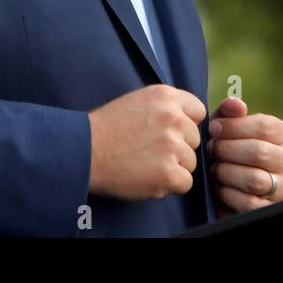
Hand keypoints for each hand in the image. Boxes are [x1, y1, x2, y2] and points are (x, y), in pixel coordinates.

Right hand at [87, 84, 206, 200]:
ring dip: (174, 167)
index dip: (186, 125)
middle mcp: (174, 118)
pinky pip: (185, 183)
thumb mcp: (138, 101)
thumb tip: (188, 122)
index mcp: (166, 96)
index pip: (198, 111)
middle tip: (151, 152)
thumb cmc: (106, 128)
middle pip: (195, 139)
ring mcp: (172, 145)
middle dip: (179, 148)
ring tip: (146, 165)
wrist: (84, 151)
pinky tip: (149, 178)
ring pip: (190, 162)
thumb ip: (165, 107)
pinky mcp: (168, 172)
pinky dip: (170, 185)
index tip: (171, 133)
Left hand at [206, 97, 282, 214]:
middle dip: (227, 150)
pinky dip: (229, 195)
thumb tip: (235, 103)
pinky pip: (249, 203)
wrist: (229, 186)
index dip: (234, 127)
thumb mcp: (227, 128)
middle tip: (210, 150)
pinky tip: (219, 188)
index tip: (213, 129)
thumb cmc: (229, 149)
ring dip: (226, 173)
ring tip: (215, 169)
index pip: (264, 126)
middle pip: (258, 152)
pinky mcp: (271, 208)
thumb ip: (229, 113)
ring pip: (254, 179)